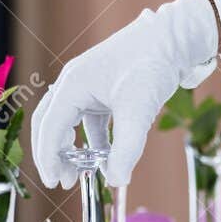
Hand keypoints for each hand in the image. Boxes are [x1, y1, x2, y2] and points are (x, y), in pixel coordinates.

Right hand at [31, 0, 218, 187]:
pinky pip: (87, 119)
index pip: (49, 127)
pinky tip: (103, 158)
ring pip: (66, 122)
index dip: (48, 158)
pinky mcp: (101, 89)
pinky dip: (91, 140)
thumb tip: (116, 181)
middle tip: (62, 182)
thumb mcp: (138, 111)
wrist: (172, 38)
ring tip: (78, 174)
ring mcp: (86, 85)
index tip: (54, 183)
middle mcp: (73, 83)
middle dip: (53, 155)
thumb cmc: (151, 64)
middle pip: (49, 124)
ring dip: (70, 149)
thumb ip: (126, 149)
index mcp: (72, 85)